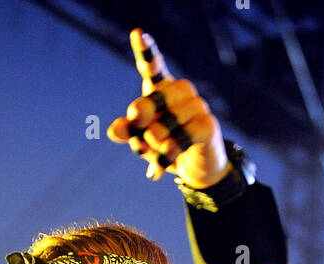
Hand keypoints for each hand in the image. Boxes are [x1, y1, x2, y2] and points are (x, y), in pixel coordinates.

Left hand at [106, 28, 228, 186]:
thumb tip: (115, 129)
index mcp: (161, 88)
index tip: (137, 33)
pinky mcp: (208, 125)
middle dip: (143, 118)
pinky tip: (161, 167)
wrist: (194, 169)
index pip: (152, 66)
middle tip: (138, 126)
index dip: (146, 50)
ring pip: (168, 123)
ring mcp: (197, 105)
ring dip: (156, 145)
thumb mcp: (141, 140)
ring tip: (157, 156)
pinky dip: (169, 155)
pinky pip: (183, 138)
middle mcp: (181, 91)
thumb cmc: (165, 146)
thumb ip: (128, 132)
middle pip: (155, 99)